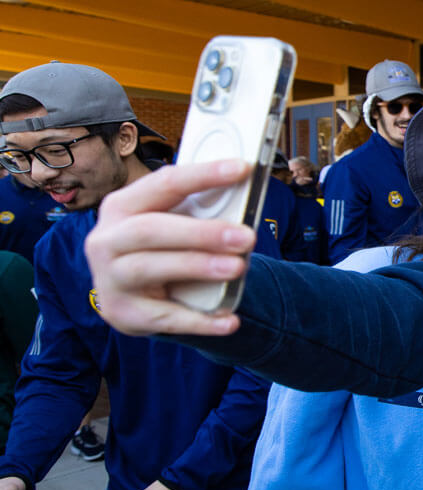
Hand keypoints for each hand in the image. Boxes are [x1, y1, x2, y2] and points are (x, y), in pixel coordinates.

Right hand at [83, 159, 256, 336]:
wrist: (132, 297)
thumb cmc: (161, 250)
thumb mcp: (172, 226)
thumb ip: (198, 214)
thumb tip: (246, 203)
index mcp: (122, 207)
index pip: (164, 183)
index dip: (203, 175)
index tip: (242, 168)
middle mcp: (107, 240)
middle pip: (151, 230)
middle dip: (201, 232)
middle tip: (246, 236)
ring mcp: (110, 279)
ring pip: (151, 268)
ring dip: (197, 267)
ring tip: (237, 268)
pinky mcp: (124, 314)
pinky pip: (164, 318)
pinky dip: (200, 320)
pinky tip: (230, 321)